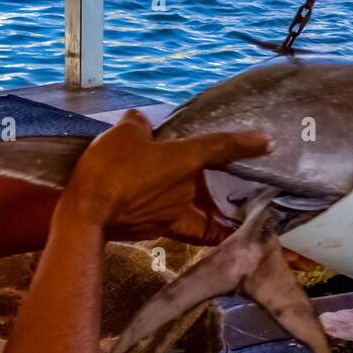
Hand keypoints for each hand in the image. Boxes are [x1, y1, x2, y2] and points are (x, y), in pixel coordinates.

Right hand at [58, 110, 272, 245]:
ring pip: (200, 217)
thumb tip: (139, 122)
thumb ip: (136, 126)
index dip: (245, 143)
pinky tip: (168, 221)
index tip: (267, 143)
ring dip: (208, 217)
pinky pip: (177, 228)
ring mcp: (172, 215)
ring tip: (212, 216)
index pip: (222, 147)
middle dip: (221, 195)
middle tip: (233, 195)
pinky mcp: (153, 231)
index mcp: (185, 160)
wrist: (85, 214)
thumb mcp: (123, 135)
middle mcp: (186, 190)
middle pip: (212, 190)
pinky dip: (179, 225)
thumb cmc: (110, 169)